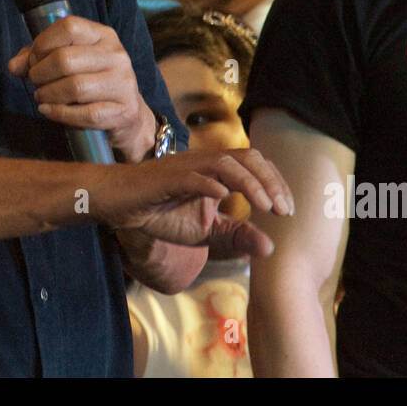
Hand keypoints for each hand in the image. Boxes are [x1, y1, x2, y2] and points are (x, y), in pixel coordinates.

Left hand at [7, 16, 151, 159]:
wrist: (128, 115)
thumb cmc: (92, 83)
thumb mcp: (70, 62)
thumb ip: (39, 58)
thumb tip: (15, 66)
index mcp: (103, 35)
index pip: (68, 27)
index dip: (43, 43)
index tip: (34, 59)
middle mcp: (116, 55)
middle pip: (65, 59)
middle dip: (40, 73)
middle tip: (35, 82)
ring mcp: (123, 83)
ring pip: (74, 87)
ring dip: (48, 94)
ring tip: (41, 97)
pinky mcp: (123, 110)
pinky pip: (84, 114)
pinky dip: (59, 113)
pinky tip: (49, 110)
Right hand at [93, 148, 293, 257]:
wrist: (119, 205)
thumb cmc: (161, 214)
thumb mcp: (205, 231)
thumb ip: (236, 236)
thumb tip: (270, 248)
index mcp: (217, 170)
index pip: (256, 165)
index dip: (275, 183)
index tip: (287, 210)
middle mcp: (205, 162)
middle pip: (248, 157)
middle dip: (270, 181)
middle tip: (283, 210)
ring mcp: (186, 167)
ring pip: (225, 163)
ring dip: (249, 183)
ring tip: (265, 206)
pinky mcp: (166, 178)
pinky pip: (191, 176)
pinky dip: (209, 184)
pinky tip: (224, 197)